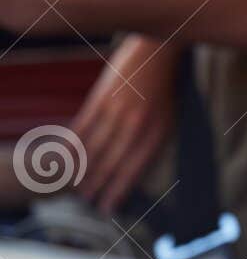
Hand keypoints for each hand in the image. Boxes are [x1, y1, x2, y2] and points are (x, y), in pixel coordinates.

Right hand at [71, 35, 181, 212]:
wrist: (159, 50)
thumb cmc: (165, 87)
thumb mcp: (168, 117)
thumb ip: (151, 141)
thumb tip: (132, 168)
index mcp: (157, 132)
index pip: (135, 170)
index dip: (119, 191)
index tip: (108, 208)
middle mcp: (137, 125)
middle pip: (111, 164)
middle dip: (97, 186)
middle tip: (87, 202)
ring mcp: (117, 111)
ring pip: (93, 149)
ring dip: (82, 171)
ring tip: (76, 187)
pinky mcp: (101, 98)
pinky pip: (81, 128)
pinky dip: (72, 146)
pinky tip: (66, 159)